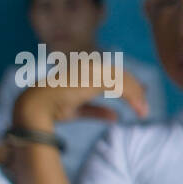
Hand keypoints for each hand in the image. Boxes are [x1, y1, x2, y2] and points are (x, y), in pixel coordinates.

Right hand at [12, 69, 148, 131]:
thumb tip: (116, 117)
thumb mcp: (79, 110)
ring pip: (123, 80)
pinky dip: (133, 97)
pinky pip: (121, 86)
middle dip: (136, 90)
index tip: (141, 96)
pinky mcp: (95, 78)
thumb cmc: (53, 110)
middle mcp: (89, 67)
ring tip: (143, 112)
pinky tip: (139, 109)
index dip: (128, 84)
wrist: (37, 108)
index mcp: (83, 70)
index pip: (112, 73)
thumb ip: (98, 111)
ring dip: (136, 96)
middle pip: (120, 75)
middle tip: (144, 106)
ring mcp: (92, 70)